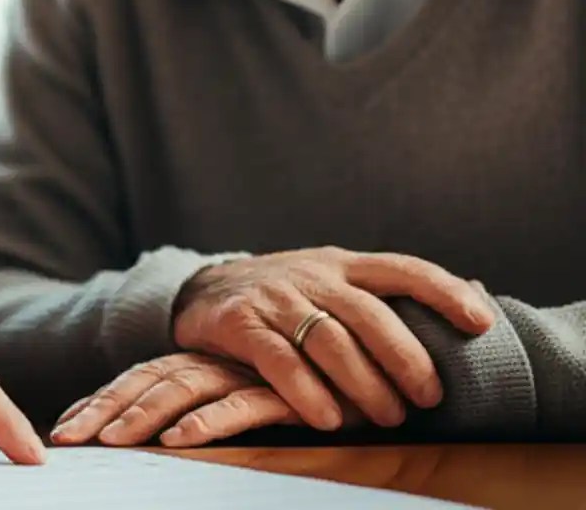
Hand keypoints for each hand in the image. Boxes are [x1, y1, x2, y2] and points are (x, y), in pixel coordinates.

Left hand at [51, 354, 359, 447]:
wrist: (371, 350)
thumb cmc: (302, 377)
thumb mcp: (246, 388)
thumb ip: (210, 400)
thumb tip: (166, 430)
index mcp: (201, 360)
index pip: (140, 378)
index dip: (102, 400)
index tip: (65, 426)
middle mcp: (216, 361)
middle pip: (148, 383)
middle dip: (104, 411)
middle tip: (66, 438)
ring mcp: (246, 372)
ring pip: (183, 392)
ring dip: (144, 416)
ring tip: (112, 441)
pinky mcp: (281, 389)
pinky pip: (239, 405)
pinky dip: (208, 423)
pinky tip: (181, 439)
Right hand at [172, 247, 494, 430]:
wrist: (203, 291)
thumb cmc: (286, 297)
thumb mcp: (333, 281)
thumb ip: (385, 295)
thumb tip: (477, 299)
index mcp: (343, 264)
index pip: (403, 269)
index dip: (444, 292)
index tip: (480, 323)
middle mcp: (312, 276)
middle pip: (369, 314)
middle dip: (405, 358)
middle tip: (429, 398)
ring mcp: (275, 298)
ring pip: (328, 340)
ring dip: (364, 383)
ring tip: (387, 418)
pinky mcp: (240, 323)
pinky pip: (279, 360)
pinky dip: (307, 392)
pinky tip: (328, 418)